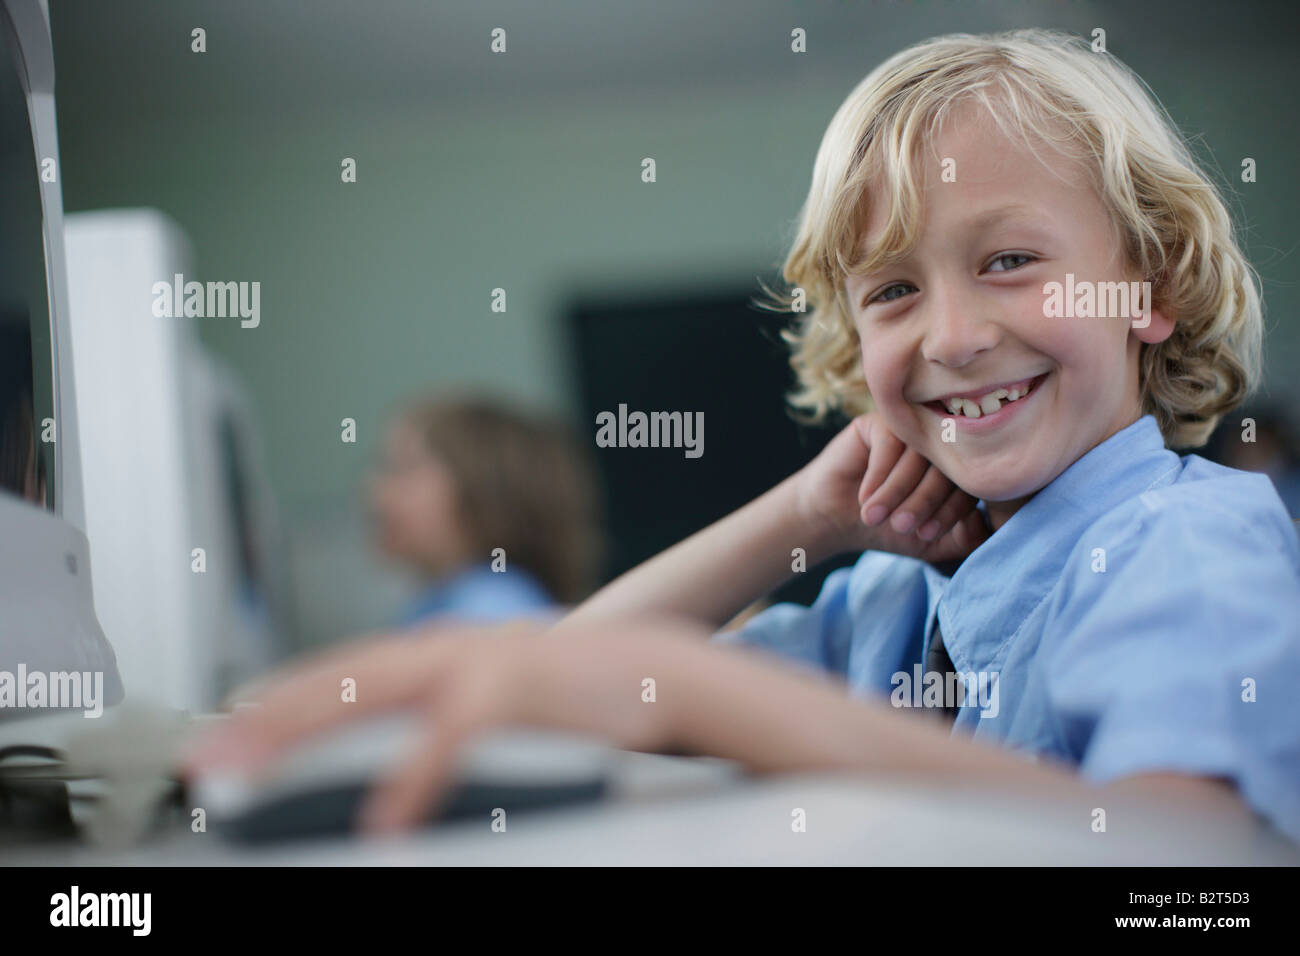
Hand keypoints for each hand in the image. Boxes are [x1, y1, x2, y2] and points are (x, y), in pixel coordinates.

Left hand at [181, 616, 708, 833]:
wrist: (655, 671)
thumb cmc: (570, 695)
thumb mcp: (493, 698)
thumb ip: (437, 713)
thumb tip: (378, 764)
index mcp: (436, 654)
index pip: (337, 672)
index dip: (275, 704)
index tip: (221, 739)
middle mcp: (444, 647)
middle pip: (334, 677)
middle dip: (265, 719)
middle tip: (206, 760)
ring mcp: (476, 659)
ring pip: (368, 688)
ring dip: (301, 731)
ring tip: (250, 771)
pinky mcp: (516, 686)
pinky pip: (450, 734)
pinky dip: (413, 774)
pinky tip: (384, 818)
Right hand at [794, 413, 988, 562]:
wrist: (833, 518)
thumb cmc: (884, 528)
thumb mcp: (929, 543)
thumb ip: (964, 539)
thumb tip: (993, 530)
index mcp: (959, 471)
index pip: (969, 485)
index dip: (950, 512)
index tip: (925, 536)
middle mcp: (941, 446)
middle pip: (946, 468)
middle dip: (923, 501)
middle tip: (901, 526)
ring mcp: (912, 430)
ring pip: (917, 456)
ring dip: (896, 490)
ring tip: (875, 516)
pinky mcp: (881, 421)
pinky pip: (890, 442)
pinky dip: (879, 474)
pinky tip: (864, 496)